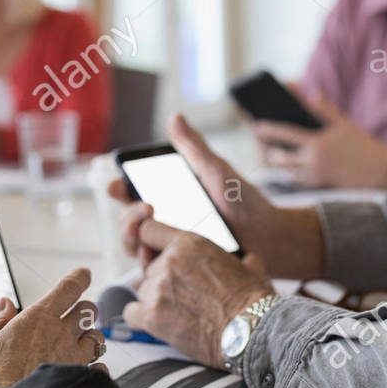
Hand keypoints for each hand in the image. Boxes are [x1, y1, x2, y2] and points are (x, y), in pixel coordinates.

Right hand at [0, 267, 106, 387]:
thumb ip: (0, 322)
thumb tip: (4, 303)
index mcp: (38, 318)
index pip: (69, 287)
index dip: (80, 277)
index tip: (83, 275)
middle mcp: (61, 332)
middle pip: (88, 309)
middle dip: (83, 313)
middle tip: (74, 321)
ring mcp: (74, 355)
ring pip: (98, 337)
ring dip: (90, 340)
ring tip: (78, 348)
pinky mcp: (81, 377)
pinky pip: (99, 367)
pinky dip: (94, 369)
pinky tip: (83, 374)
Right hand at [107, 114, 323, 279]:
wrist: (268, 237)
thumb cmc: (244, 201)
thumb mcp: (217, 171)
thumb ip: (194, 147)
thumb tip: (175, 117)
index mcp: (168, 198)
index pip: (132, 194)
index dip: (119, 190)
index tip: (117, 186)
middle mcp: (164, 223)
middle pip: (129, 223)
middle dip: (128, 217)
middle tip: (145, 208)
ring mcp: (170, 247)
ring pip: (136, 248)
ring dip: (133, 240)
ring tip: (145, 234)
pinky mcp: (179, 269)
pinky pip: (155, 270)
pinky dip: (149, 263)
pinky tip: (156, 255)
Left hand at [122, 221, 273, 368]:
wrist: (252, 331)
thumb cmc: (253, 300)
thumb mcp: (250, 267)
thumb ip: (239, 258)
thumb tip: (249, 260)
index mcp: (189, 242)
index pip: (148, 231)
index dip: (152, 245)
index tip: (159, 256)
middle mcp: (169, 260)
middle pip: (149, 267)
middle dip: (162, 280)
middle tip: (185, 297)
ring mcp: (158, 288)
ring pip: (142, 290)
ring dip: (155, 301)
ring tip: (181, 314)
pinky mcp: (152, 315)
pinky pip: (131, 313)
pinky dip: (141, 319)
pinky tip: (160, 325)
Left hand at [256, 93, 386, 188]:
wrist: (381, 171)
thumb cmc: (362, 144)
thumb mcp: (344, 124)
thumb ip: (325, 109)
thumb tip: (312, 92)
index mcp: (317, 143)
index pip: (286, 134)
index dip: (269, 130)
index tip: (257, 125)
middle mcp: (313, 162)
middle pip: (280, 158)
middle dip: (269, 152)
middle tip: (262, 144)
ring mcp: (316, 176)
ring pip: (287, 172)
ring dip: (278, 164)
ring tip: (272, 155)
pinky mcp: (320, 186)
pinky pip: (298, 181)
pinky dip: (290, 174)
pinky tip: (288, 168)